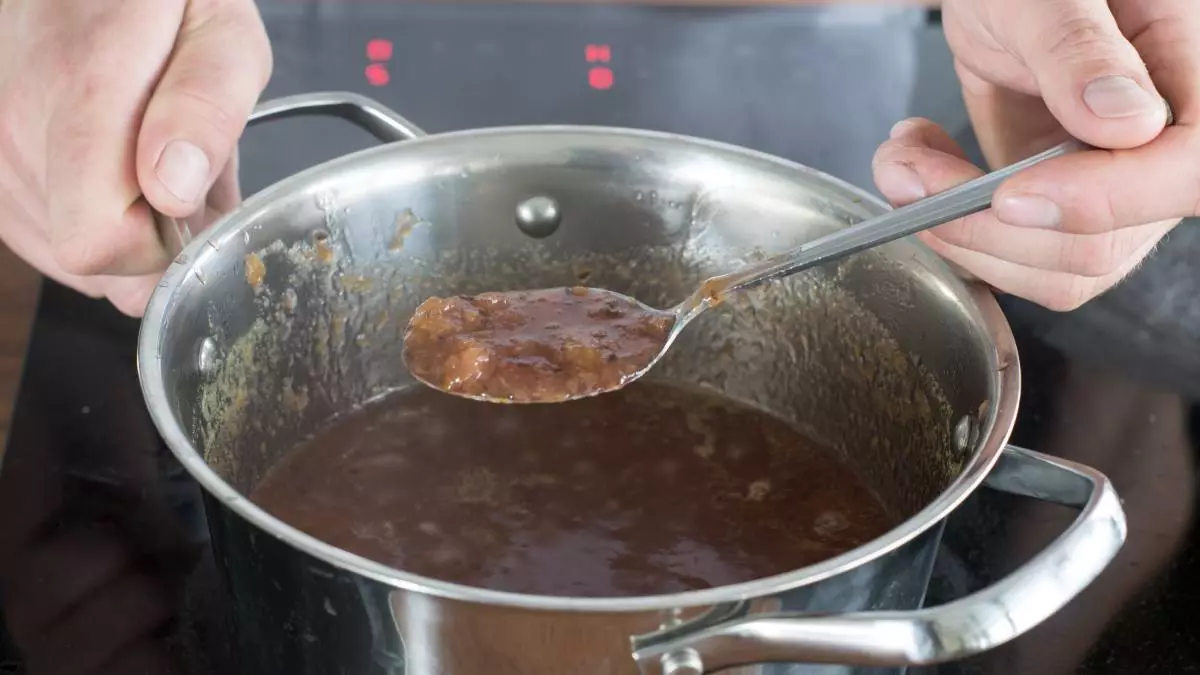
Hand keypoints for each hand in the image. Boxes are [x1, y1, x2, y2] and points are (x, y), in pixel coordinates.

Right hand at [0, 0, 271, 315]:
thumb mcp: (221, 34)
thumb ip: (205, 108)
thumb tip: (172, 190)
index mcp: (83, 94)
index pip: (99, 243)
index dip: (161, 250)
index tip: (192, 209)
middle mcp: (16, 124)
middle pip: (86, 257)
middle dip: (149, 237)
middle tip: (179, 174)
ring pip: (61, 251)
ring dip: (117, 224)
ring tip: (143, 155)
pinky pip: (39, 230)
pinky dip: (83, 213)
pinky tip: (109, 163)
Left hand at [873, 0, 1194, 310]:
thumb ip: (1080, 48)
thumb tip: (1127, 123)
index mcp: (1193, 83)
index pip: (1190, 173)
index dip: (1105, 201)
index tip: (1010, 195)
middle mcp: (1162, 152)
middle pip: (1102, 245)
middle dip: (986, 224)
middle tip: (911, 171)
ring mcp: (1111, 190)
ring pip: (1052, 270)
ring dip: (958, 234)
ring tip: (905, 163)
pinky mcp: (1057, 206)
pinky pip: (1016, 258)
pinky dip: (953, 231)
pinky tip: (924, 169)